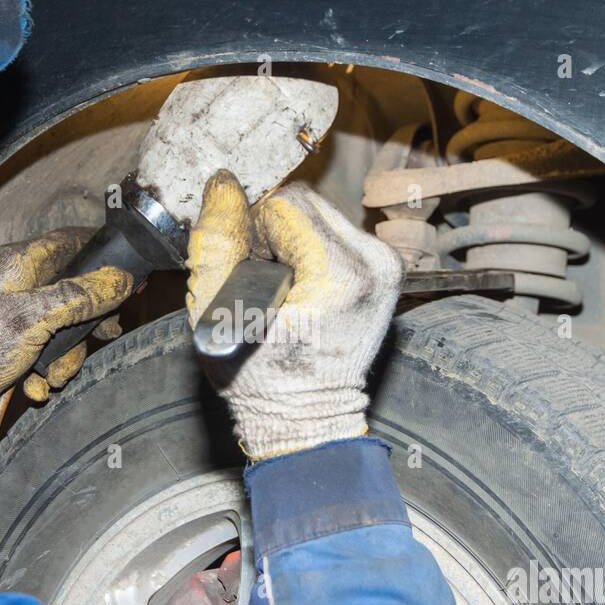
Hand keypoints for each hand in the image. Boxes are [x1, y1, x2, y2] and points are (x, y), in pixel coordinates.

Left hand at [0, 228, 132, 438]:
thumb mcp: (35, 316)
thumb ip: (81, 296)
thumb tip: (121, 279)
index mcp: (19, 264)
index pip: (68, 242)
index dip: (99, 255)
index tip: (126, 273)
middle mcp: (19, 286)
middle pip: (74, 292)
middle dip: (88, 321)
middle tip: (105, 333)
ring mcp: (17, 317)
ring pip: (65, 328)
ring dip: (66, 356)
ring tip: (53, 374)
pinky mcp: (16, 346)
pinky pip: (48, 352)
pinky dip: (46, 370)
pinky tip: (34, 384)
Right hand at [186, 171, 402, 459]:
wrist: (309, 419)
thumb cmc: (262, 381)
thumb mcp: (216, 314)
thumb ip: (216, 243)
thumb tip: (223, 185)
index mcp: (343, 274)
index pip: (285, 202)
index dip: (253, 229)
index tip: (248, 270)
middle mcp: (377, 263)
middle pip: (308, 201)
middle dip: (275, 231)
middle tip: (263, 279)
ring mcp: (388, 266)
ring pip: (322, 212)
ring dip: (293, 239)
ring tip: (282, 287)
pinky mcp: (387, 270)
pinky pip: (338, 232)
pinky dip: (313, 250)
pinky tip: (301, 288)